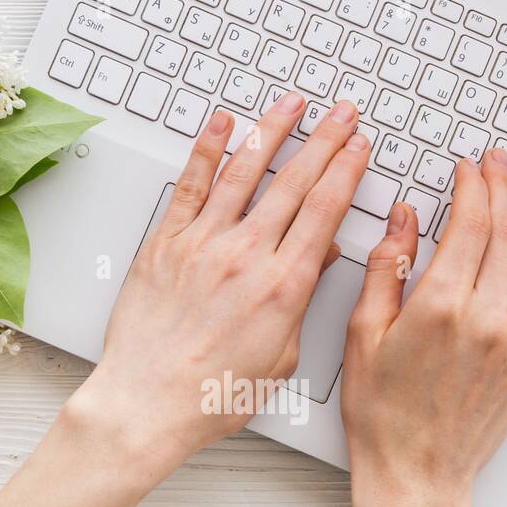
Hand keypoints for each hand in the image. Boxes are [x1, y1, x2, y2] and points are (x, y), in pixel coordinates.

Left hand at [71, 93, 369, 470]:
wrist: (147, 402)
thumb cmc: (211, 393)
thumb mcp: (281, 357)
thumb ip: (302, 302)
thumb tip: (319, 260)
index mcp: (282, 286)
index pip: (325, 210)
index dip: (346, 171)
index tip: (359, 147)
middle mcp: (245, 256)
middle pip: (294, 182)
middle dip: (325, 140)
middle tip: (342, 114)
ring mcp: (202, 245)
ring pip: (245, 172)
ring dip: (273, 131)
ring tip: (292, 105)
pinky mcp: (165, 245)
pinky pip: (190, 186)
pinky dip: (207, 151)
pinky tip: (222, 126)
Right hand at [342, 149, 506, 506]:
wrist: (415, 474)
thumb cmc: (382, 416)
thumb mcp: (362, 336)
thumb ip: (386, 270)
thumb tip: (404, 219)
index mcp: (440, 307)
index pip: (468, 225)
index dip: (470, 188)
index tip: (466, 168)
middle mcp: (486, 318)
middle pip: (505, 234)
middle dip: (502, 189)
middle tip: (498, 162)